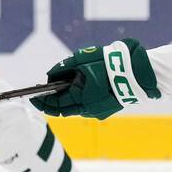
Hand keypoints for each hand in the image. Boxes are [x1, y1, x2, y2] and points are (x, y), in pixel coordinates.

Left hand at [31, 39, 159, 119]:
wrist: (139, 71)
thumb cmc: (110, 64)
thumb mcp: (83, 60)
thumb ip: (64, 67)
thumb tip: (50, 75)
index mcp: (83, 100)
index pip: (56, 106)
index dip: (43, 102)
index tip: (32, 96)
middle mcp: (90, 110)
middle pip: (65, 107)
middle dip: (54, 99)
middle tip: (43, 91)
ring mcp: (99, 110)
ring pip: (77, 105)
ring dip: (68, 97)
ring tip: (60, 85)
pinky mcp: (107, 108)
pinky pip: (89, 103)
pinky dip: (80, 96)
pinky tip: (78, 86)